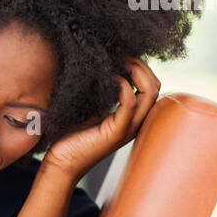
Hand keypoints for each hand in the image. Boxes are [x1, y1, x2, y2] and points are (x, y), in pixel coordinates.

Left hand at [42, 55, 160, 181]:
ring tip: (120, 61)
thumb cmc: (71, 134)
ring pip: (150, 94)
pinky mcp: (115, 133)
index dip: (141, 67)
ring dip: (136, 71)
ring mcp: (128, 128)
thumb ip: (102, 92)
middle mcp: (135, 122)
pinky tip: (110, 78)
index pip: (151, 86)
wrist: (61, 162)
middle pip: (155, 87)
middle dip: (141, 65)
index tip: (123, 54)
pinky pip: (129, 104)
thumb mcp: (91, 107)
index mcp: (132, 116)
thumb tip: (103, 66)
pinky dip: (123, 86)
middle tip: (122, 54)